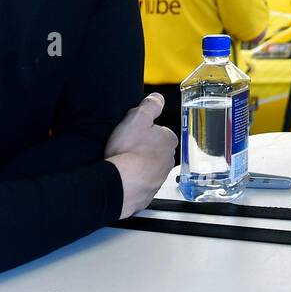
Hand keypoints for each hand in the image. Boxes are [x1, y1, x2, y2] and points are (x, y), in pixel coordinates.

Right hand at [106, 93, 177, 218]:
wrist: (121, 183)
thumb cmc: (129, 150)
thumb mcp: (137, 118)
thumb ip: (150, 105)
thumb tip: (158, 98)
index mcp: (168, 140)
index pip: (161, 132)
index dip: (146, 131)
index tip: (135, 132)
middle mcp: (168, 160)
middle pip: (156, 150)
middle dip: (144, 149)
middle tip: (127, 147)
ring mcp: (159, 178)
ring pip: (149, 168)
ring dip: (138, 166)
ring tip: (123, 162)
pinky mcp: (148, 193)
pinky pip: (141, 184)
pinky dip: (133, 181)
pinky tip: (122, 177)